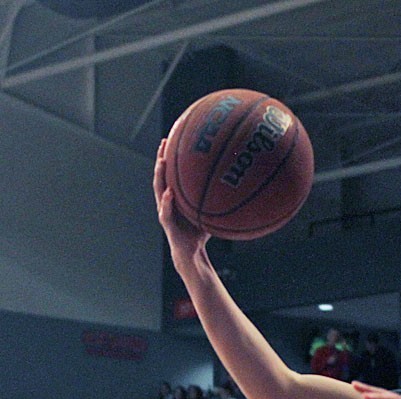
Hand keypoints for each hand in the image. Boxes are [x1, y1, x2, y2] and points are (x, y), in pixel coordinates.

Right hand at [152, 138, 210, 264]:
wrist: (192, 252)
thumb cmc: (200, 231)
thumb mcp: (210, 211)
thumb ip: (218, 200)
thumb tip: (237, 187)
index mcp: (175, 196)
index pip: (171, 173)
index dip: (171, 156)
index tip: (174, 138)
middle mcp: (167, 201)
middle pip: (161, 176)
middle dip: (162, 158)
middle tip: (165, 141)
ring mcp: (164, 211)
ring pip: (159, 190)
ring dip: (160, 175)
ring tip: (162, 162)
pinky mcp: (167, 224)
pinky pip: (166, 211)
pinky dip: (168, 202)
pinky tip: (170, 193)